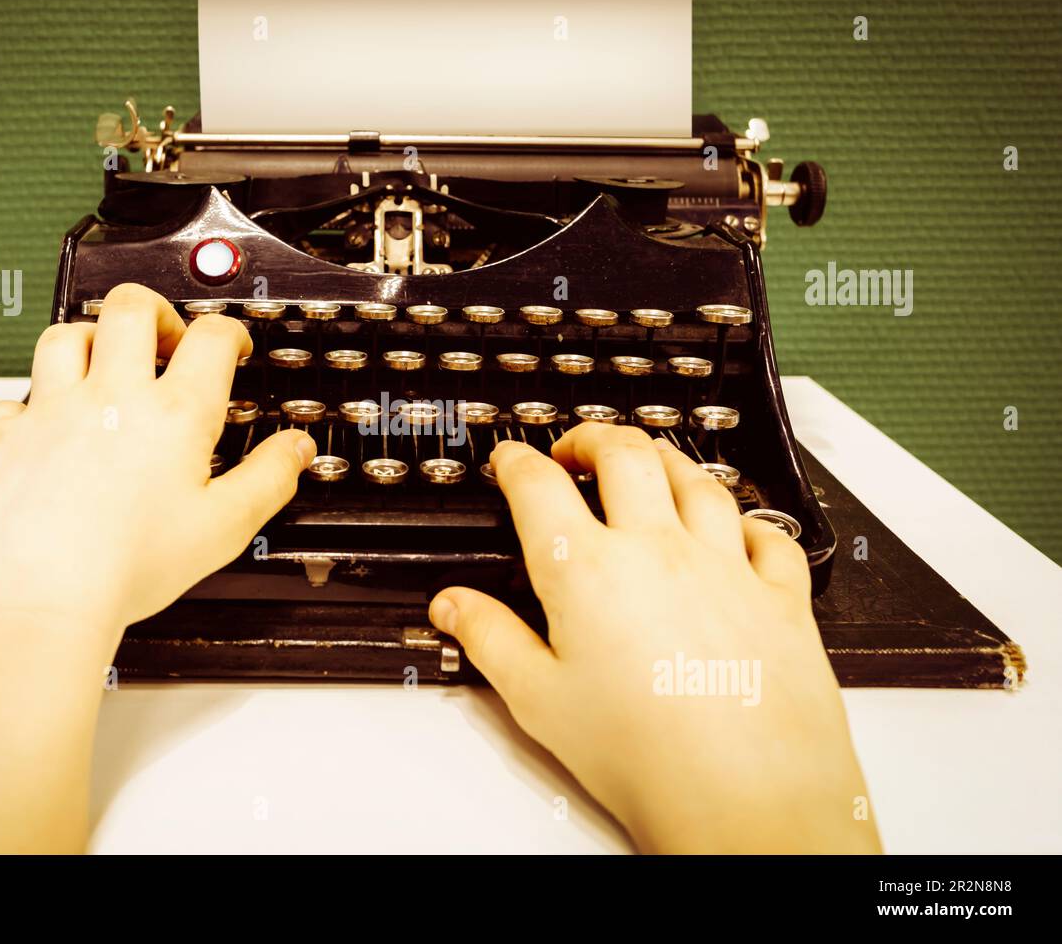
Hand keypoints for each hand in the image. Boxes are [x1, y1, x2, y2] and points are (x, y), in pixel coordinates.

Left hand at [0, 282, 314, 647]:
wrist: (32, 598)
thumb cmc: (125, 568)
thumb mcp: (223, 529)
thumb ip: (268, 480)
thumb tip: (295, 449)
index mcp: (172, 415)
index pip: (211, 338)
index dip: (229, 333)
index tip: (231, 348)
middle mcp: (109, 397)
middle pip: (131, 307)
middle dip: (156, 313)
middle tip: (165, 341)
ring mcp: (50, 410)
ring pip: (66, 335)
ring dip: (92, 341)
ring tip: (105, 368)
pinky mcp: (2, 436)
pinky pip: (15, 397)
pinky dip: (35, 404)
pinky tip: (48, 430)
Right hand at [429, 425, 880, 853]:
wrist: (745, 797)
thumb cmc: (644, 756)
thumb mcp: (539, 701)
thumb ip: (490, 640)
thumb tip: (454, 607)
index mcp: (587, 571)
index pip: (540, 486)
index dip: (517, 461)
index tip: (510, 459)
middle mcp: (658, 551)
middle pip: (626, 455)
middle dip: (592, 437)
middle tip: (576, 448)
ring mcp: (726, 566)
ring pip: (699, 479)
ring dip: (667, 459)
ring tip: (650, 464)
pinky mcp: (780, 595)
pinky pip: (770, 534)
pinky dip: (750, 519)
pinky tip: (739, 526)